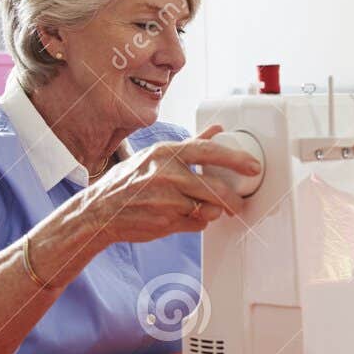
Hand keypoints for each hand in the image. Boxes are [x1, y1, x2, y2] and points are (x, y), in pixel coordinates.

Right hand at [68, 125, 261, 245]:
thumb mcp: (156, 156)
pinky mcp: (165, 222)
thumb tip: (216, 130)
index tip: (252, 166)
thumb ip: (189, 144)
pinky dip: (199, 221)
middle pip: (213, 188)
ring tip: (214, 209)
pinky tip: (188, 216)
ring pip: (207, 208)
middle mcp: (166, 175)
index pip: (207, 151)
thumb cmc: (129, 182)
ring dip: (215, 211)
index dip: (234, 159)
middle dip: (232, 198)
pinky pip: (196, 223)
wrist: (100, 211)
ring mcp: (165, 200)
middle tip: (239, 202)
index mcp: (165, 153)